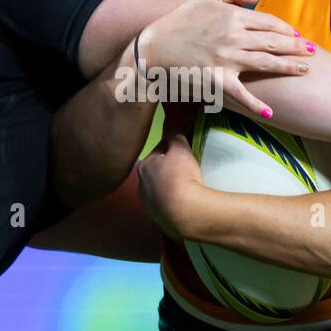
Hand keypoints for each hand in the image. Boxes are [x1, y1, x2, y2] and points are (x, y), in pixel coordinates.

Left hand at [135, 118, 207, 241]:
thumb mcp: (180, 148)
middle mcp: (141, 186)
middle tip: (189, 169)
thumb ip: (174, 130)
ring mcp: (149, 206)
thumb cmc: (180, 176)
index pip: (158, 151)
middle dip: (169, 169)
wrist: (185, 213)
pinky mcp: (159, 221)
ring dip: (171, 187)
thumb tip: (170, 109)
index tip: (185, 150)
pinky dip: (175, 203)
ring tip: (189, 187)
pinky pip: (167, 206)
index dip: (172, 149)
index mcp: (143, 166)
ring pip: (161, 190)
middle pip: (158, 172)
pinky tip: (186, 203)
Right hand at [138, 0, 313, 117]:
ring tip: (305, 69)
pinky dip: (256, 105)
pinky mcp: (217, 79)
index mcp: (232, 16)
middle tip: (312, 51)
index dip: (286, 29)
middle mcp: (233, 36)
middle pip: (274, 41)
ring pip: (266, 62)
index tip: (296, 34)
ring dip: (289, 67)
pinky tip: (270, 112)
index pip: (268, 22)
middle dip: (296, 46)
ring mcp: (227, 59)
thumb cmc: (178, 23)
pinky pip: (241, 94)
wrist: (153, 48)